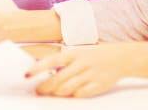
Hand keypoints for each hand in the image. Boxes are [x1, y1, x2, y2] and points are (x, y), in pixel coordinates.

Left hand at [26, 42, 147, 97]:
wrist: (121, 57)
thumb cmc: (94, 55)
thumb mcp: (78, 53)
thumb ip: (64, 62)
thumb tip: (46, 74)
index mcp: (73, 53)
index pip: (51, 61)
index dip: (38, 68)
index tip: (27, 75)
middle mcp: (81, 63)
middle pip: (59, 78)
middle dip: (46, 86)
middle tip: (38, 90)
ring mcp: (90, 74)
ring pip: (69, 88)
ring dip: (58, 93)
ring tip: (52, 94)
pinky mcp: (98, 85)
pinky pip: (82, 94)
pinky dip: (74, 95)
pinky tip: (69, 95)